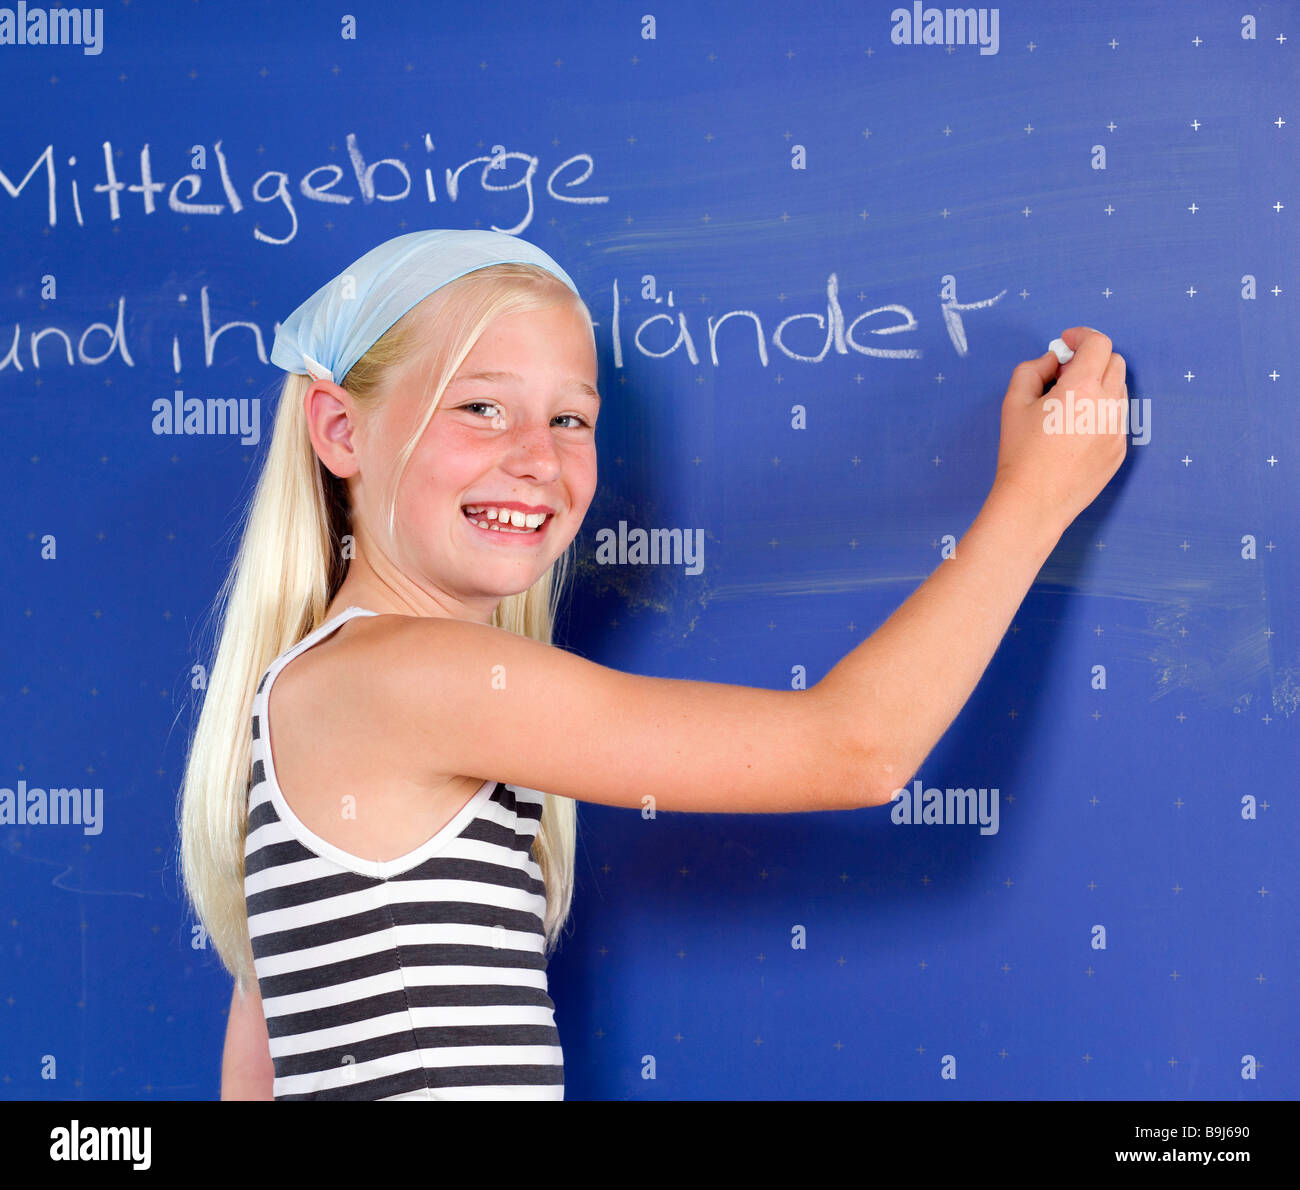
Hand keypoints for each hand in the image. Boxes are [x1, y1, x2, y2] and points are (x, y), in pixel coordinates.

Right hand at [990, 326, 1128, 535]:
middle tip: (1064, 374)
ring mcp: (1118, 429)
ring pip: (1118, 391)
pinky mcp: (1120, 449)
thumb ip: (1032, 369)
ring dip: (1098, 386)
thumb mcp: (1013, 402)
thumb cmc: (1020, 452)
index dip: (1082, 337)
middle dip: (1091, 359)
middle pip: (1115, 362)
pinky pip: (1115, 418)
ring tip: (1068, 406)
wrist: (1035, 501)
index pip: (1099, 344)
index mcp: (1082, 387)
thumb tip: (1053, 362)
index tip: (1067, 342)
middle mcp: (1108, 405)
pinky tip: (1074, 433)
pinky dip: (1099, 413)